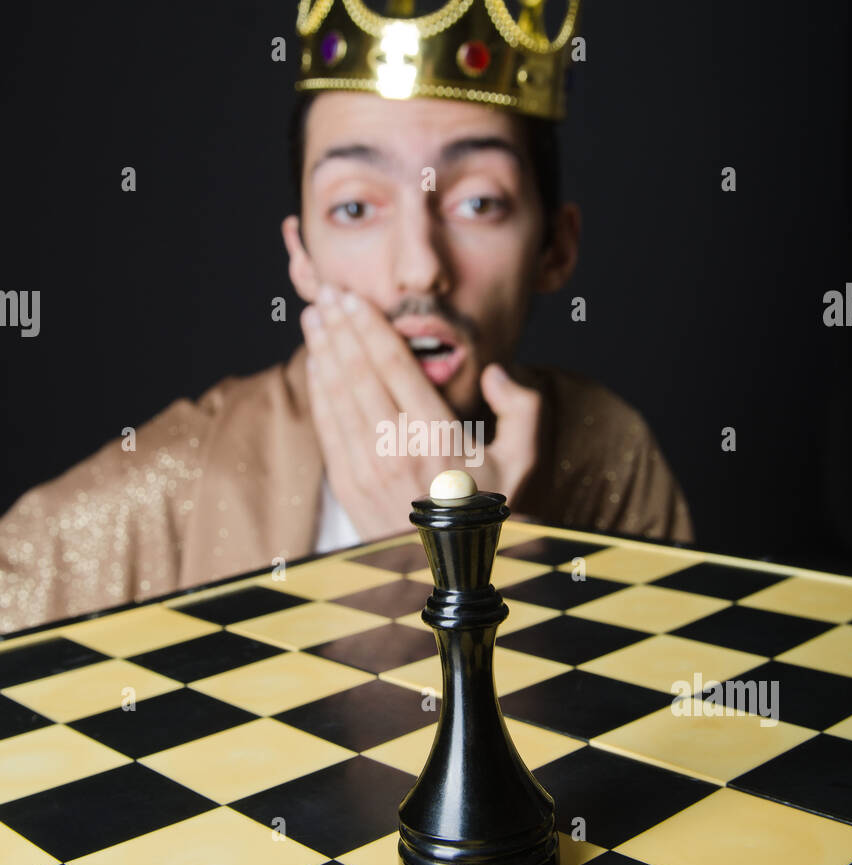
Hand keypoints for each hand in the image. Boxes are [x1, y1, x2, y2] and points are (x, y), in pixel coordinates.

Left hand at [300, 284, 541, 537]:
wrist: (454, 573)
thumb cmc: (490, 510)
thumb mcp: (526, 459)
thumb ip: (524, 407)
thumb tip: (495, 372)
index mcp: (440, 437)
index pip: (395, 365)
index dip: (369, 326)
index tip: (353, 296)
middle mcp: (399, 451)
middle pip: (359, 372)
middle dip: (339, 326)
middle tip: (324, 291)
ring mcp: (369, 471)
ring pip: (338, 396)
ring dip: (322, 351)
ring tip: (312, 316)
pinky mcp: (350, 488)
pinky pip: (328, 428)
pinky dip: (319, 390)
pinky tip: (315, 363)